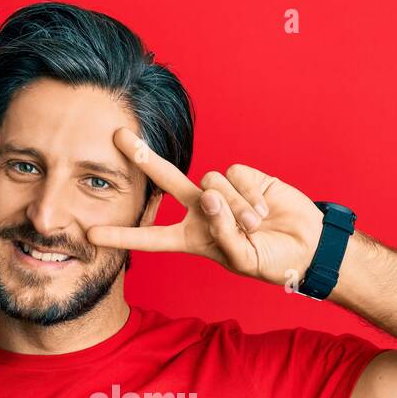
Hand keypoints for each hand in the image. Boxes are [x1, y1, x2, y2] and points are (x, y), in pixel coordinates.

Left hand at [85, 126, 327, 289]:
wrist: (306, 245)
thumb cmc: (271, 260)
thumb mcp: (242, 259)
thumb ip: (222, 232)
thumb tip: (210, 196)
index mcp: (193, 238)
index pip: (151, 237)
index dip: (122, 235)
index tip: (90, 233)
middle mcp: (201, 210)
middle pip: (166, 181)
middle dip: (143, 158)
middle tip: (119, 137)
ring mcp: (221, 190)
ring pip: (211, 183)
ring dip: (235, 207)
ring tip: (255, 224)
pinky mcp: (244, 175)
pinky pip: (235, 175)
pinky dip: (249, 193)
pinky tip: (263, 206)